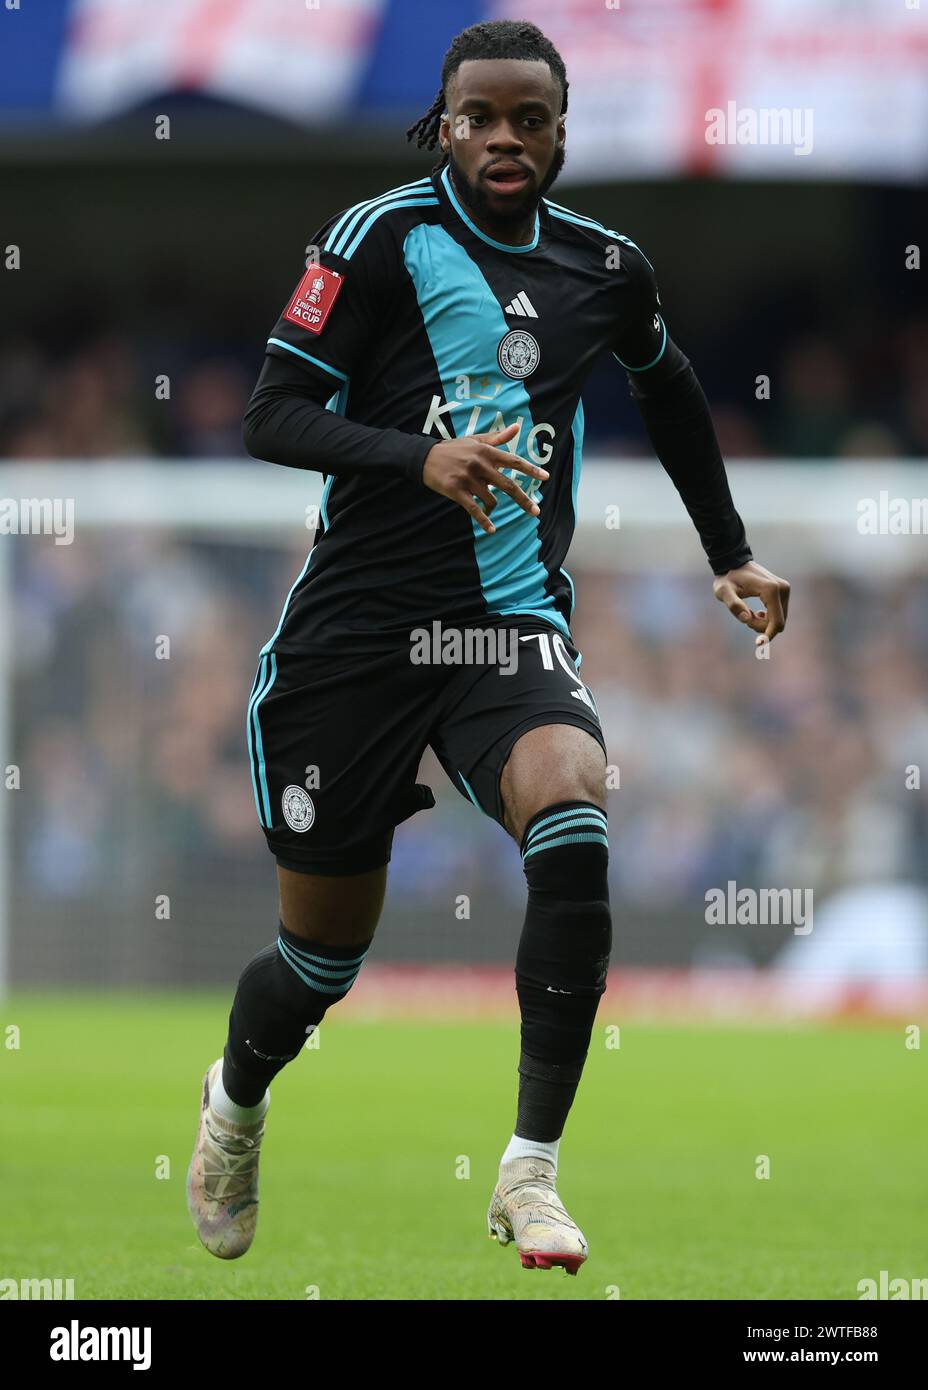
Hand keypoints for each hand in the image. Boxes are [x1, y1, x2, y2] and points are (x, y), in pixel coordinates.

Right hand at [422, 423, 548, 534]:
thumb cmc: (454, 449)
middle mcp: (479, 464)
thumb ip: (497, 438)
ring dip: (492, 507)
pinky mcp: (456, 491)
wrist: (425, 457)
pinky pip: (474, 509)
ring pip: (490, 499)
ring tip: (488, 508)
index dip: (531, 470)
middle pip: (508, 484)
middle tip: (536, 511)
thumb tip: (517, 428)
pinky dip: (484, 520)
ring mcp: (467, 478)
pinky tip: (491, 529)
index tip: (546, 477)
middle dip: (523, 499)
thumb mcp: (475, 441)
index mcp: (486, 451)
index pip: (513, 461)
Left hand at [713, 561, 790, 646]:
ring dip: (763, 623)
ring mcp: (785, 589)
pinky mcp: (784, 591)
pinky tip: (755, 613)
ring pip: (780, 619)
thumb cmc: (727, 578)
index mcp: (770, 590)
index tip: (758, 645)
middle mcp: (782, 589)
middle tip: (745, 617)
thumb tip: (746, 618)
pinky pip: (779, 613)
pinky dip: (768, 618)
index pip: (776, 622)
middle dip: (761, 627)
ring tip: (748, 613)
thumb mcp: (723, 591)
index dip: (768, 636)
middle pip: (779, 622)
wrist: (734, 563)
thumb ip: (733, 604)